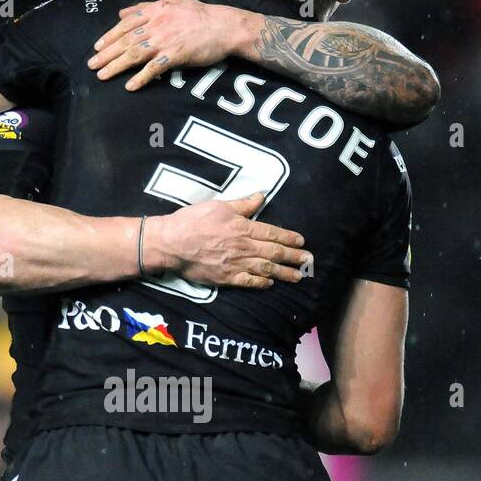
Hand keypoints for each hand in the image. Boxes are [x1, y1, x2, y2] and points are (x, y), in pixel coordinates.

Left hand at [87, 0, 249, 89]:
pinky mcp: (175, 55)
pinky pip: (154, 68)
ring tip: (102, 76)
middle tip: (92, 65)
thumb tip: (124, 12)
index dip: (110, 36)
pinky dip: (141, 78)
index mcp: (155, 11)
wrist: (225, 26)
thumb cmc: (201, 15)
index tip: (98, 46)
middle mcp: (157, 25)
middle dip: (106, 54)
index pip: (126, 24)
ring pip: (134, 54)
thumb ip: (147, 6)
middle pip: (126, 41)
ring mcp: (165, 40)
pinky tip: (129, 86)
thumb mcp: (173, 2)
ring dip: (116, 66)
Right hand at [146, 191, 312, 288]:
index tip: (301, 242)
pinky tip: (270, 284)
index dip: (289, 238)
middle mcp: (243, 247)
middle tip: (308, 261)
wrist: (172, 243)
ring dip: (284, 273)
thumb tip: (260, 197)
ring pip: (266, 269)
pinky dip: (261, 283)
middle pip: (274, 252)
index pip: (272, 233)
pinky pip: (248, 282)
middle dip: (294, 257)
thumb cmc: (192, 221)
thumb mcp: (219, 206)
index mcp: (243, 228)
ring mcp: (235, 264)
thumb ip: (243, 205)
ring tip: (298, 277)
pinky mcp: (225, 278)